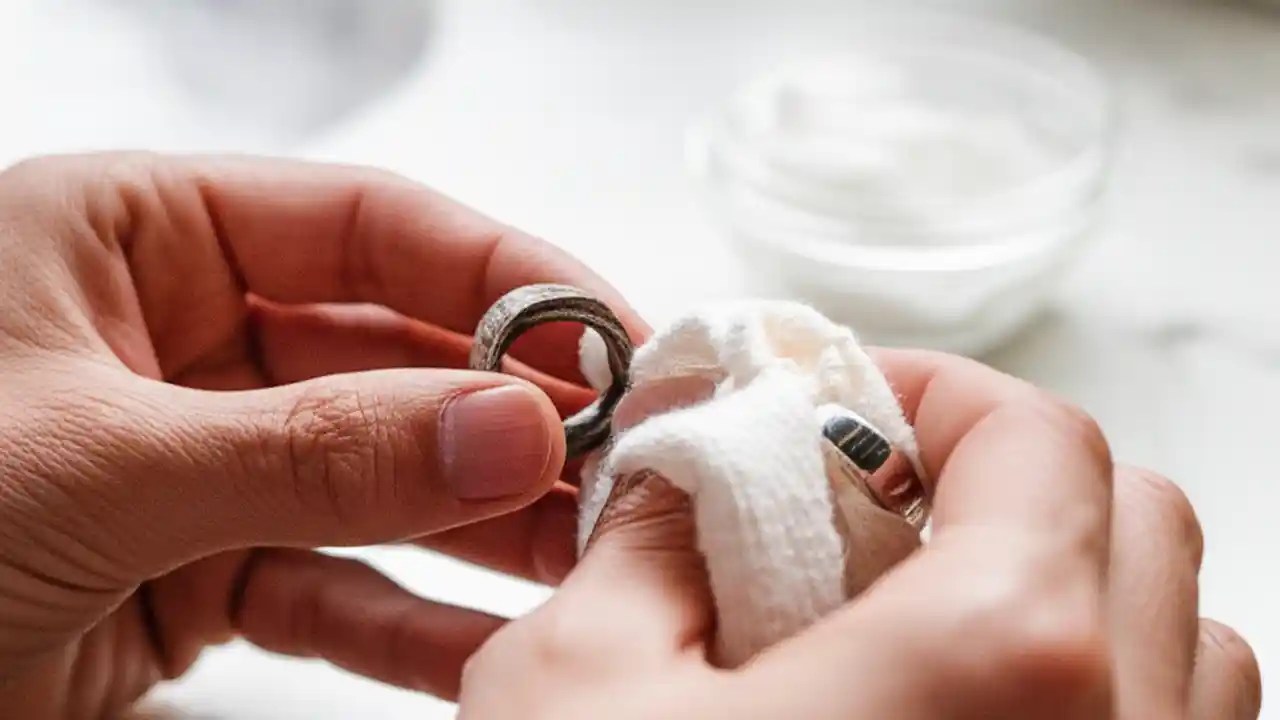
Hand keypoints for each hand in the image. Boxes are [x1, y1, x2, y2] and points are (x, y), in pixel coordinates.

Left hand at [0, 153, 644, 717]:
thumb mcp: (96, 466)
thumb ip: (319, 448)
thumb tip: (514, 429)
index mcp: (131, 235)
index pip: (368, 224)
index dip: (505, 277)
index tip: (614, 336)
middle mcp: (174, 334)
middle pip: (394, 353)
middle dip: (510, 414)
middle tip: (620, 460)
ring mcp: (196, 457)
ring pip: (380, 477)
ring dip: (484, 523)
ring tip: (587, 557)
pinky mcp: (195, 570)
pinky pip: (331, 584)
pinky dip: (409, 622)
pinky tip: (487, 648)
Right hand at [460, 350, 1261, 718]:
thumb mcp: (574, 687)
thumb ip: (645, 538)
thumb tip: (684, 467)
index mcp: (1000, 662)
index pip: (1036, 435)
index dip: (931, 393)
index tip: (849, 408)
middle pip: (1136, 518)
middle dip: (1004, 474)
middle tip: (875, 500)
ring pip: (1188, 646)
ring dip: (1070, 588)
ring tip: (922, 617)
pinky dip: (1095, 701)